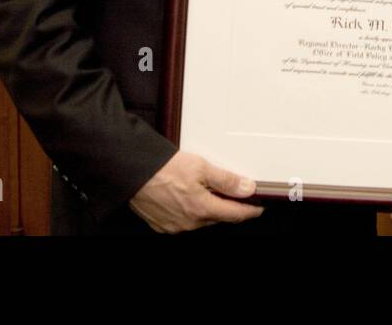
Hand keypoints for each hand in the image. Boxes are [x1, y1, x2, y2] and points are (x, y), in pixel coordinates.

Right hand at [128, 150, 263, 232]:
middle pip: (218, 217)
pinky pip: (184, 221)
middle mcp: (189, 223)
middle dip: (229, 207)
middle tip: (236, 194)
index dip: (250, 211)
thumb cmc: (162, 168)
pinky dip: (191, 211)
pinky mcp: (162, 225)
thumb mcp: (201, 167)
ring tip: (208, 191)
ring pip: (201, 220)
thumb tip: (247, 188)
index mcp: (201, 209)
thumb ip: (226, 180)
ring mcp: (174, 226)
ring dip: (209, 208)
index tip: (259, 206)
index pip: (235, 214)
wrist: (132, 172)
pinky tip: (188, 197)